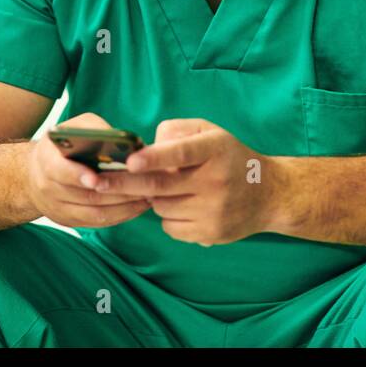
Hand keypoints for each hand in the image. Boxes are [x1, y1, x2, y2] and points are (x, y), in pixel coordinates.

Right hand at [28, 113, 151, 228]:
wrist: (34, 173)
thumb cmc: (63, 145)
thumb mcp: (73, 128)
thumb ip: (94, 130)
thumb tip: (124, 140)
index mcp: (47, 160)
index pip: (60, 172)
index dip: (79, 176)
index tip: (98, 179)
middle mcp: (49, 188)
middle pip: (85, 196)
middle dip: (117, 192)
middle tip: (144, 186)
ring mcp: (59, 208)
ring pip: (94, 213)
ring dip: (124, 206)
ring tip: (148, 196)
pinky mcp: (70, 221)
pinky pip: (98, 223)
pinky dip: (120, 215)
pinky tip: (139, 206)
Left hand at [104, 119, 275, 246]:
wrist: (269, 194)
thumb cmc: (230, 157)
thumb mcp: (210, 132)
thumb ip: (175, 133)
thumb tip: (143, 150)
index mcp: (215, 150)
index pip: (181, 152)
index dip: (155, 156)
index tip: (130, 161)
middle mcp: (216, 181)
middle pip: (160, 185)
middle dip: (123, 184)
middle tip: (96, 182)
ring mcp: (213, 211)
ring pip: (161, 207)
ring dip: (156, 198)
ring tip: (176, 188)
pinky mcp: (210, 234)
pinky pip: (170, 227)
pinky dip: (169, 217)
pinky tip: (186, 206)